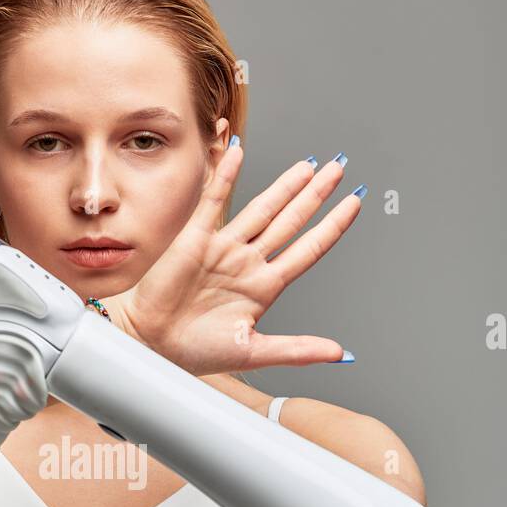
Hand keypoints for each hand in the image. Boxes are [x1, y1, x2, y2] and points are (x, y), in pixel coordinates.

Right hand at [110, 142, 362, 376]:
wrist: (151, 345)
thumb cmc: (194, 352)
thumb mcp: (254, 353)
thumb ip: (298, 349)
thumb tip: (339, 353)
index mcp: (264, 287)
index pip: (308, 249)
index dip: (332, 226)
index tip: (354, 204)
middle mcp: (247, 263)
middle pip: (290, 221)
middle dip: (316, 195)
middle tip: (338, 170)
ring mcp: (223, 248)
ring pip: (261, 209)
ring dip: (285, 186)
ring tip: (309, 165)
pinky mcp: (195, 239)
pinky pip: (214, 202)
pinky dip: (226, 176)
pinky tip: (239, 153)